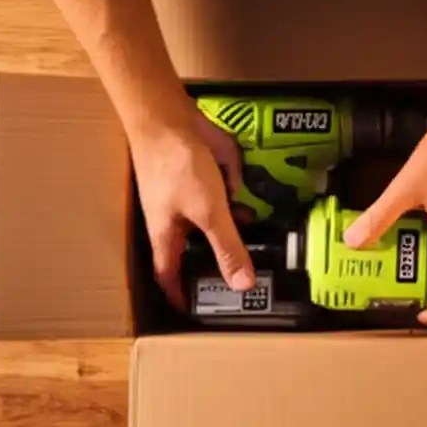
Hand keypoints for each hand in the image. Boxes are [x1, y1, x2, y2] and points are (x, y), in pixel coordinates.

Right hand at [130, 104, 253, 310]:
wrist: (168, 116)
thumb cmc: (176, 166)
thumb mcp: (209, 213)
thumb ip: (227, 247)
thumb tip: (243, 286)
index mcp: (166, 234)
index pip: (169, 275)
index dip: (179, 295)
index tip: (193, 311)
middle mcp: (175, 217)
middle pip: (197, 247)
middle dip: (218, 258)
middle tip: (243, 273)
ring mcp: (189, 194)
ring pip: (214, 218)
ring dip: (233, 223)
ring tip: (260, 235)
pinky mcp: (203, 173)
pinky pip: (224, 191)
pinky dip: (236, 193)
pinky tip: (252, 193)